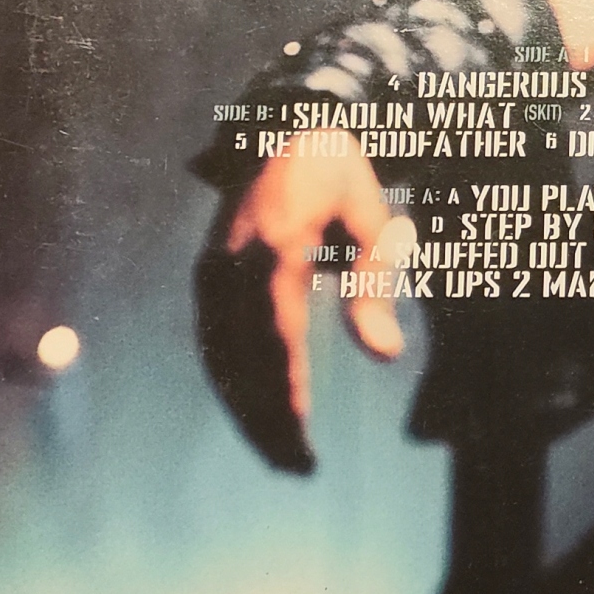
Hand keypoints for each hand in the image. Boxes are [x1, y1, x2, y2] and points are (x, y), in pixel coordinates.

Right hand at [223, 134, 412, 449]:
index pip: (278, 335)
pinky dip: (231, 383)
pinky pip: (213, 342)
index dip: (286, 390)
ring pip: (221, 358)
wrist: (284, 127)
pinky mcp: (206, 275)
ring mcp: (212, 271)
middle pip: (243, 359)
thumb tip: (386, 356)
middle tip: (298, 466)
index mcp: (276, 248)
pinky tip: (253, 413)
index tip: (303, 435)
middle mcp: (233, 265)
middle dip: (267, 418)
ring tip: (279, 453)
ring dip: (245, 409)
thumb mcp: (373, 219)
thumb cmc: (340, 173)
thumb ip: (376, 286)